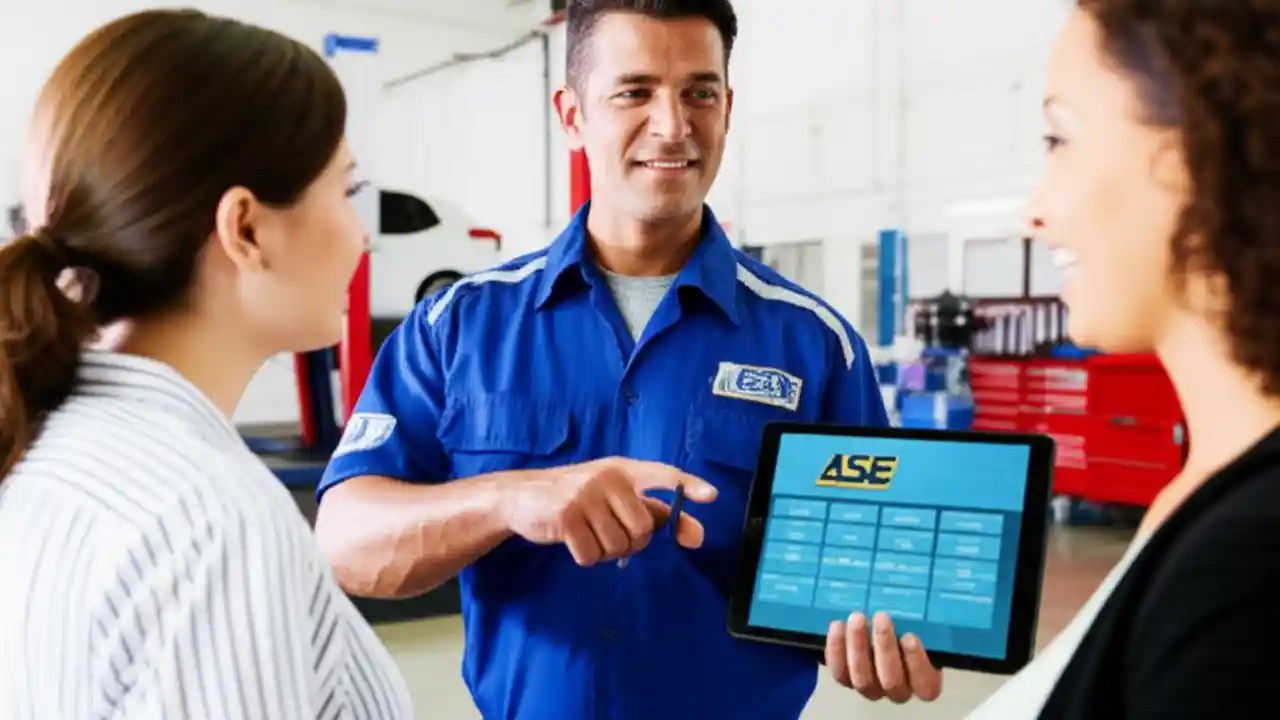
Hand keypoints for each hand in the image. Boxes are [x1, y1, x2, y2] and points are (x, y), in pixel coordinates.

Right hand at [498, 457, 717, 565]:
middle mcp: (607, 477)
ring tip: (589, 535)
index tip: (711, 497)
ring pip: (618, 546)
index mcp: (623, 470)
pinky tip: (573, 541)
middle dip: (631, 542)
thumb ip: (656, 513)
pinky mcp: (565, 516)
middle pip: (643, 528)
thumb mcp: (614, 497)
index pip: (663, 473)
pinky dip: (586, 557)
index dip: (688, 485)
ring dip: (606, 552)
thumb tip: (696, 534)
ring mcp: (585, 495)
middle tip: (610, 534)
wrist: (522, 496)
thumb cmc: (577, 499)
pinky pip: (591, 555)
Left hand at [825, 611, 942, 702]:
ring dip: (858, 647)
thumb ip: (931, 615)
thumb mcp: (924, 618)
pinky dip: (837, 650)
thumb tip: (947, 583)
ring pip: (862, 680)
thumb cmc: (907, 620)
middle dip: (885, 648)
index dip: (917, 664)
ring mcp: (871, 687)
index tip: (910, 636)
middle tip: (882, 617)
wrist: (876, 624)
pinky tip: (838, 625)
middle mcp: (898, 689)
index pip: (927, 686)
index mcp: (925, 680)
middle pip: (891, 682)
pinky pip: (839, 673)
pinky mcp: (847, 678)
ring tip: (857, 617)